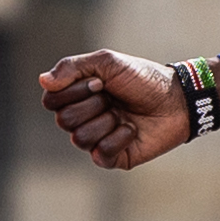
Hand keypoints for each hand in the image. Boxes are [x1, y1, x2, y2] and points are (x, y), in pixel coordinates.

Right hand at [40, 51, 194, 170]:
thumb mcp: (107, 62)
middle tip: (113, 98)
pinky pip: (100, 153)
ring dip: (106, 122)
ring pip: (79, 139)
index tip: (99, 82)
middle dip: (92, 105)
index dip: (73, 92)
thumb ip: (72, 67)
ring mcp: (97, 139)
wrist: (177, 99)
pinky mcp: (113, 157)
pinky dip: (118, 138)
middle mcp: (83, 118)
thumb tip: (43, 81)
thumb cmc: (142, 78)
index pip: (50, 100)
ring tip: (123, 114)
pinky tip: (132, 130)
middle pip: (63, 120)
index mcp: (76, 96)